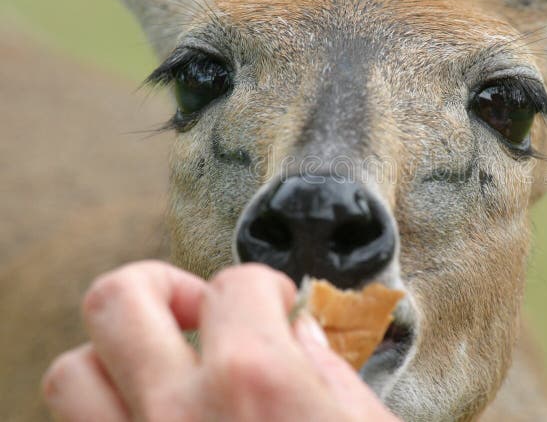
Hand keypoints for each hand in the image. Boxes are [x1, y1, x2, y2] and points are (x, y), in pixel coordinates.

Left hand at [42, 261, 399, 421]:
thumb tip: (297, 332)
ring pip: (73, 372)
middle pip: (119, 297)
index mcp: (256, 383)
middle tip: (202, 314)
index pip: (237, 283)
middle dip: (164, 287)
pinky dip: (110, 411)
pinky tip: (157, 415)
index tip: (280, 308)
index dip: (266, 288)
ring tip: (167, 368)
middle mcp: (179, 415)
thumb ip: (327, 370)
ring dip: (118, 356)